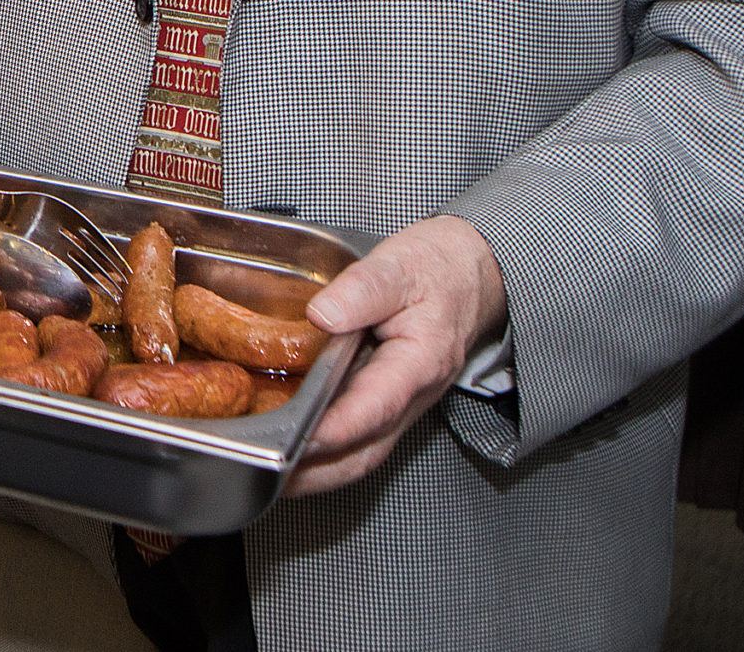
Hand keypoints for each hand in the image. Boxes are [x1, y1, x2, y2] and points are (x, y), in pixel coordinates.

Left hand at [283, 214, 506, 496]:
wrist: (471, 274)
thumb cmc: (437, 269)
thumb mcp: (400, 265)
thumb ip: (363, 289)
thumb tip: (323, 314)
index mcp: (419, 362)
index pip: (377, 406)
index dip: (338, 427)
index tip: (301, 438)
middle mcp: (413, 395)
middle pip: (367, 450)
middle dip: (321, 472)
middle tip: (273, 474)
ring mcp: (402, 404)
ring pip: (363, 454)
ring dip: (321, 473)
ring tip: (274, 477)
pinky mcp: (389, 401)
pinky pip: (361, 439)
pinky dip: (328, 454)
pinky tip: (295, 449)